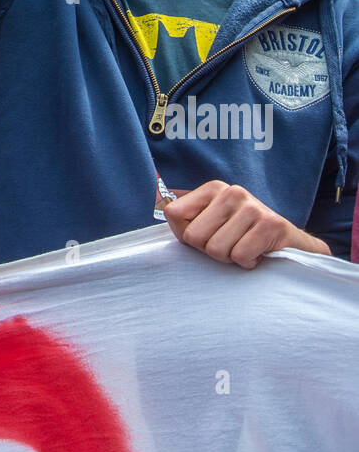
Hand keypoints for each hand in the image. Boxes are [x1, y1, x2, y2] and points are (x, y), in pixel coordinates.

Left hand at [164, 179, 329, 268]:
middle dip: (210, 250)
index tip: (207, 236)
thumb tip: (159, 207)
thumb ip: (186, 220)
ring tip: (245, 248)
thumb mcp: (212, 224)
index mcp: (212, 188)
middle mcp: (231, 191)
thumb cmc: (244, 238)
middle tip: (230, 245)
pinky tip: (258, 254)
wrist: (292, 247)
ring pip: (217, 249)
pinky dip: (248, 263)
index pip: (173, 214)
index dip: (186, 236)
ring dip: (231, 258)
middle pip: (194, 236)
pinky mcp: (271, 224)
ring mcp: (252, 206)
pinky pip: (240, 256)